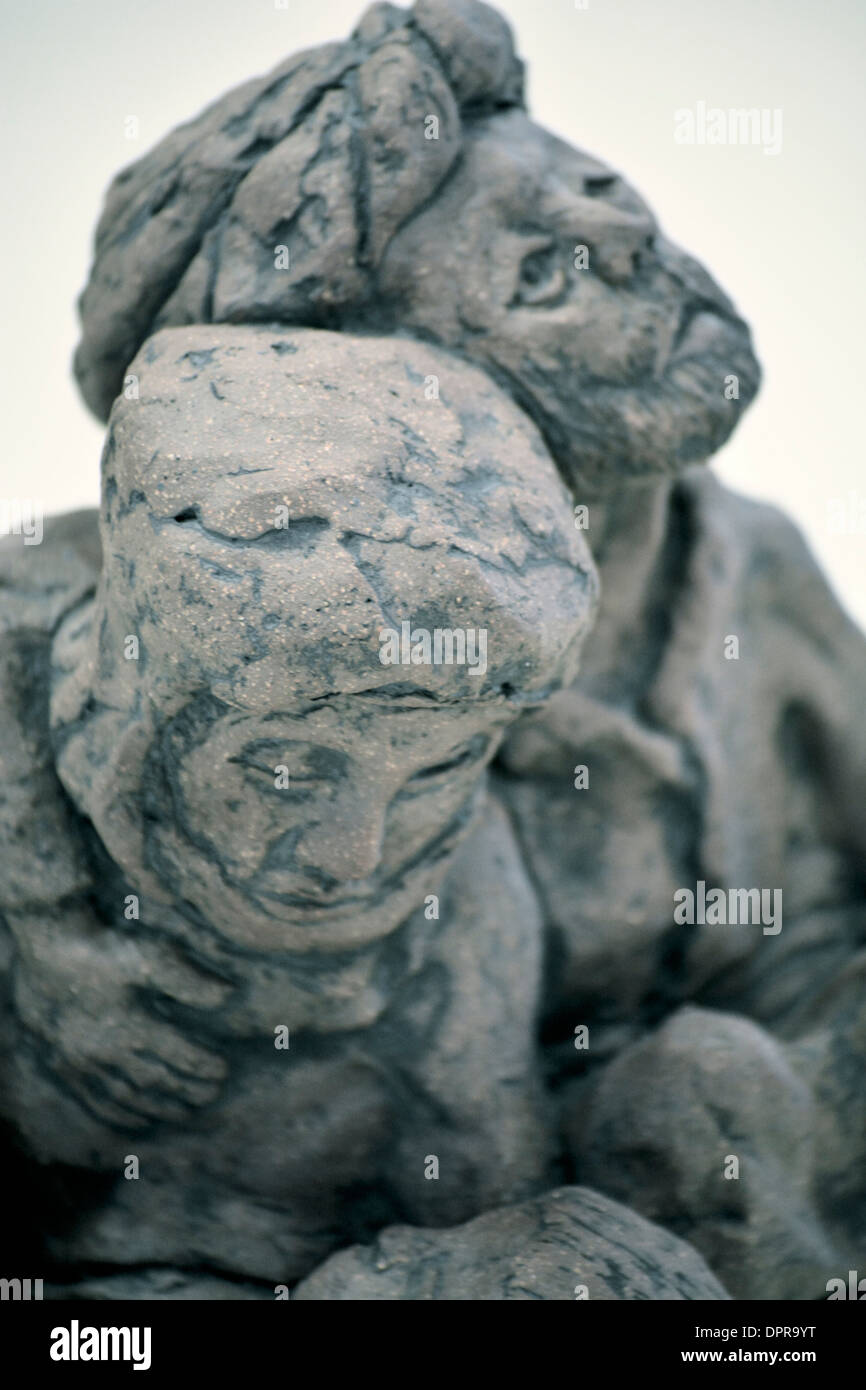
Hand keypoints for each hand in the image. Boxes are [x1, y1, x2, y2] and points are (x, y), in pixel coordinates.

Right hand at [13, 912, 230, 1127]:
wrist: (49, 943)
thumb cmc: (103, 946)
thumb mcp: (150, 954)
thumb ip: (188, 979)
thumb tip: (228, 995)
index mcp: (131, 1025)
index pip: (177, 1055)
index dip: (201, 1066)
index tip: (222, 1071)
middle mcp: (107, 1050)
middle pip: (155, 1079)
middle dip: (185, 1089)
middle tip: (210, 1095)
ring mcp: (82, 1060)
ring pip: (127, 1094)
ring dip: (158, 1106)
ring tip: (183, 1112)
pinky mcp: (63, 1061)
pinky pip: (94, 1098)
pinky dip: (119, 1112)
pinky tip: (137, 1118)